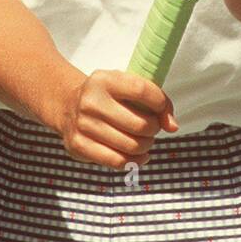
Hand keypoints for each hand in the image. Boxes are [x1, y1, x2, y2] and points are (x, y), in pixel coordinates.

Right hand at [58, 69, 178, 168]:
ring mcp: (83, 125)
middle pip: (140, 124)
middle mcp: (91, 101)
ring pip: (131, 146)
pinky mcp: (78, 145)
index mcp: (104, 80)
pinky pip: (117, 161)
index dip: (161, 104)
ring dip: (146, 146)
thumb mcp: (125, 85)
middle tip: (152, 129)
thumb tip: (172, 126)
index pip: (142, 90)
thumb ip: (154, 99)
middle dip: (154, 130)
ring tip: (144, 140)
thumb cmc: (106, 96)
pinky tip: (138, 155)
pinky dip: (135, 161)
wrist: (67, 104)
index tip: (163, 112)